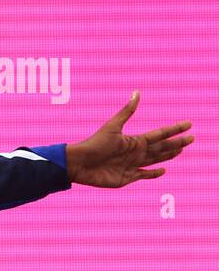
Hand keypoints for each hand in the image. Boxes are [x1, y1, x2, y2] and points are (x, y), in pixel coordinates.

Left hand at [66, 91, 193, 186]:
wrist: (79, 164)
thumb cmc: (94, 144)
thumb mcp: (113, 126)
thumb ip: (127, 111)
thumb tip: (137, 92)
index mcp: (134, 141)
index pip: (159, 135)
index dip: (174, 130)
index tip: (188, 124)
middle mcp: (135, 153)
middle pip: (161, 148)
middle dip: (176, 143)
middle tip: (192, 139)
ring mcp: (131, 165)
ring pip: (155, 160)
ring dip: (168, 156)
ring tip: (180, 150)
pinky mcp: (126, 178)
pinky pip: (143, 175)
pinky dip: (154, 174)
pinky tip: (163, 170)